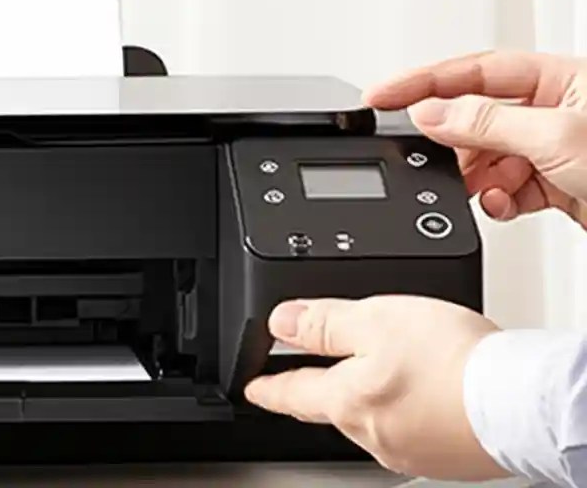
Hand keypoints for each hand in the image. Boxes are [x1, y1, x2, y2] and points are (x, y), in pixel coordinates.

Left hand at [244, 295, 504, 479]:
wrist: (524, 402)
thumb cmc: (455, 362)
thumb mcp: (375, 319)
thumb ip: (323, 322)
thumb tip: (282, 321)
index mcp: (346, 401)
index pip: (290, 393)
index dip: (267, 387)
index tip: (253, 388)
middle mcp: (371, 435)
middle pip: (332, 408)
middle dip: (321, 391)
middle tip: (314, 378)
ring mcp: (409, 452)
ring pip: (374, 421)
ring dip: (374, 399)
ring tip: (391, 373)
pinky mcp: (445, 458)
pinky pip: (413, 431)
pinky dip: (411, 412)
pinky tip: (430, 394)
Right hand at [363, 50, 586, 227]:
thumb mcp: (556, 136)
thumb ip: (487, 123)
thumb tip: (429, 113)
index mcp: (559, 80)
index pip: (473, 72)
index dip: (421, 83)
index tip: (380, 96)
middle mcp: (554, 110)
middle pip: (475, 118)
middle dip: (453, 144)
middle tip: (429, 158)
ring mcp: (554, 150)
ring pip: (486, 158)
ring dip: (476, 178)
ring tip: (481, 188)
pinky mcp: (556, 186)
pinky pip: (506, 189)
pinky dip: (497, 199)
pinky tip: (503, 202)